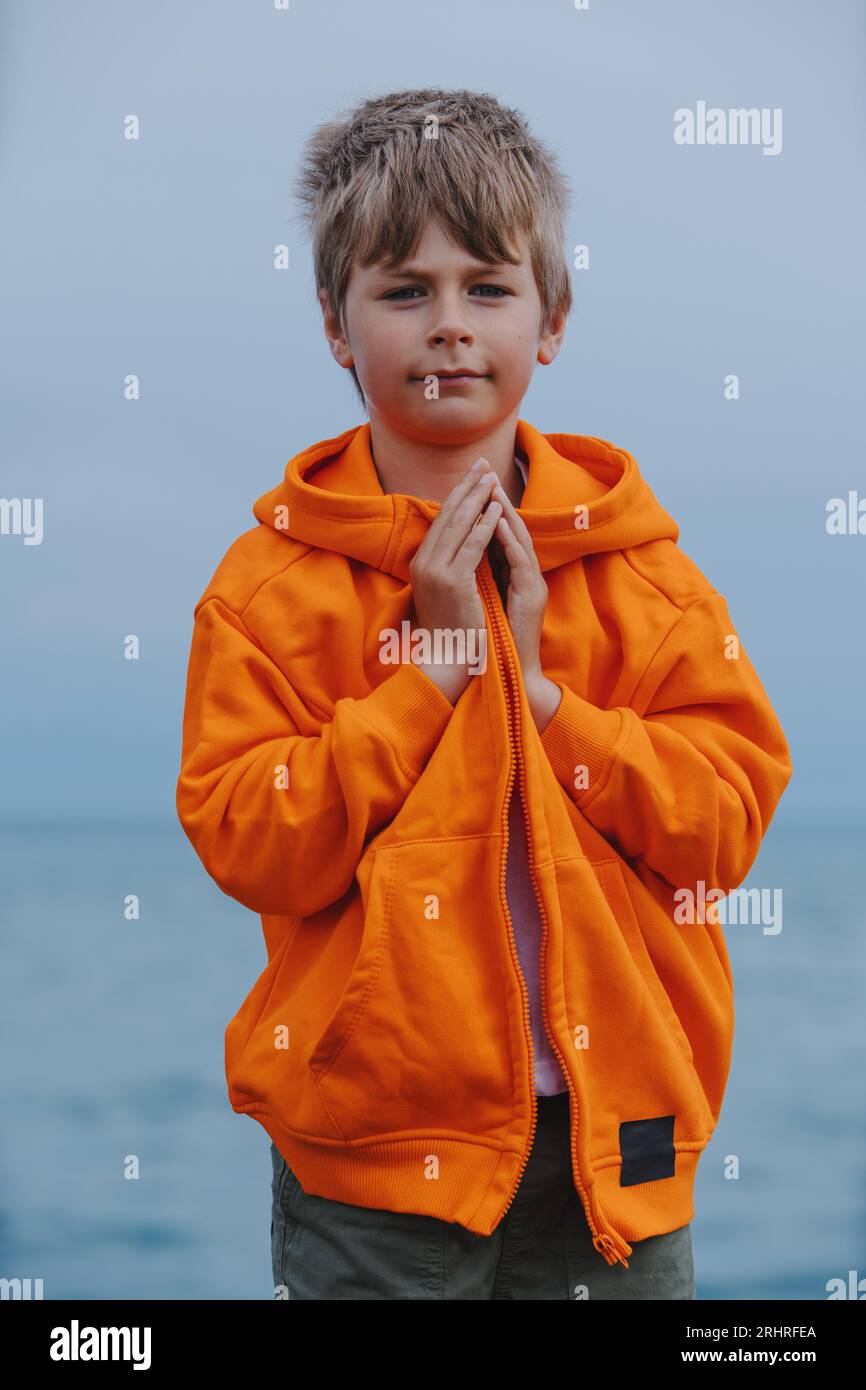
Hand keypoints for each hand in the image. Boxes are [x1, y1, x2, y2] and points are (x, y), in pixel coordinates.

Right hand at [408, 457, 502, 703]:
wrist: (449, 659)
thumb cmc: (453, 627)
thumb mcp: (446, 589)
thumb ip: (451, 563)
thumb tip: (464, 537)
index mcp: (421, 562)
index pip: (441, 519)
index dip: (458, 493)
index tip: (473, 474)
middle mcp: (424, 563)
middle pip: (448, 514)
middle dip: (467, 487)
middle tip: (483, 464)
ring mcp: (436, 572)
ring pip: (458, 525)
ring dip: (477, 498)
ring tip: (492, 479)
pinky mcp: (453, 582)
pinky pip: (471, 546)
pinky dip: (484, 525)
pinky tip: (496, 509)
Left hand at [490, 482, 561, 731]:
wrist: (509, 672)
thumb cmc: (494, 640)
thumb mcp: (483, 599)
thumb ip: (478, 574)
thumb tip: (459, 552)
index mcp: (514, 575)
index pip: (501, 534)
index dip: (488, 509)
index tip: (472, 486)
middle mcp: (527, 575)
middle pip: (514, 528)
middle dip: (498, 500)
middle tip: (484, 474)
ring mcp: (532, 584)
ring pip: (521, 538)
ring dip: (507, 511)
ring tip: (492, 488)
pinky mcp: (531, 595)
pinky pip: (521, 560)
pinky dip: (510, 538)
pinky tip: (498, 520)